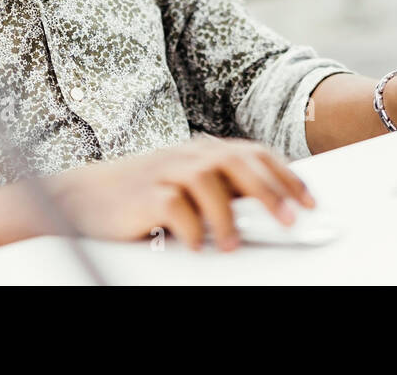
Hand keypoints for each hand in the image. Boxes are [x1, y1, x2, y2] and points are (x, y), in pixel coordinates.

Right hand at [47, 138, 314, 252]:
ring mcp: (167, 171)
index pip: (255, 155)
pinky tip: (196, 246)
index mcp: (206, 150)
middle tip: (289, 221)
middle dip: (269, 192)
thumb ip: (225, 189)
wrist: (86, 196)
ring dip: (227, 217)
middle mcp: (190, 155)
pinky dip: (190, 229)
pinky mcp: (146, 195)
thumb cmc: (146, 193)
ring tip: (234, 245)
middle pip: (238, 162)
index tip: (310, 203)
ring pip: (209, 182)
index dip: (286, 177)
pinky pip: (175, 207)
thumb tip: (274, 208)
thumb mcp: (189, 184)